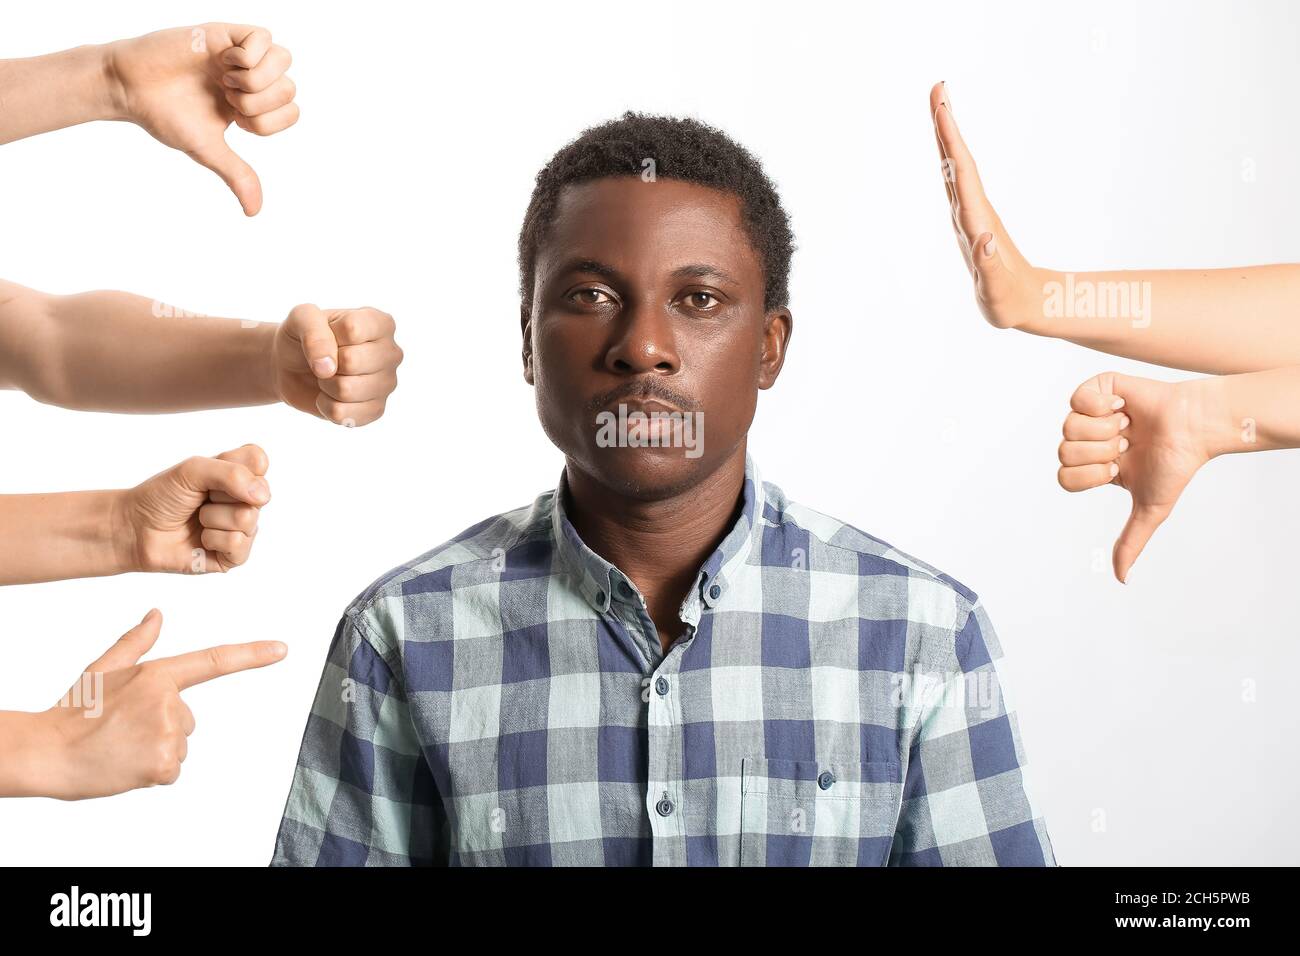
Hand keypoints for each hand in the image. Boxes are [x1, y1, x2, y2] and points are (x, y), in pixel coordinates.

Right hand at [37, 608, 285, 799]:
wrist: (47, 753)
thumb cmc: (74, 710)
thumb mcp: (104, 670)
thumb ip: (136, 644)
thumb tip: (158, 615)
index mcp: (157, 675)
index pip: (214, 661)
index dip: (252, 655)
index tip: (282, 649)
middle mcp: (168, 701)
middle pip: (187, 717)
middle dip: (161, 725)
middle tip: (123, 729)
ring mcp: (167, 733)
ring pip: (180, 744)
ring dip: (155, 749)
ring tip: (121, 746)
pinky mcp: (164, 764)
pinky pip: (172, 769)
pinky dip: (153, 772)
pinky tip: (125, 764)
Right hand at [105, 23, 297, 214]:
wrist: (130, 87)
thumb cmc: (165, 116)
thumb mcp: (208, 150)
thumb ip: (237, 175)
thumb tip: (254, 212)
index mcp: (252, 103)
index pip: (291, 111)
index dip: (268, 122)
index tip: (237, 121)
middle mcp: (251, 77)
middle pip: (290, 87)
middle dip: (261, 103)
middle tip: (229, 100)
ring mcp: (239, 54)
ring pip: (284, 60)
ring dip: (258, 79)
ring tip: (227, 82)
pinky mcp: (225, 33)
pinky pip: (264, 36)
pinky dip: (250, 56)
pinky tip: (224, 62)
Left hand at [114, 444, 269, 573]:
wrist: (135, 528)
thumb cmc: (161, 497)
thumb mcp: (193, 471)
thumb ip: (232, 474)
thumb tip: (262, 496)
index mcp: (237, 475)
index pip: (259, 461)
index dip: (237, 467)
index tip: (210, 476)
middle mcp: (244, 500)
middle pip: (258, 492)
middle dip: (220, 495)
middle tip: (200, 500)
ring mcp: (242, 528)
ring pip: (248, 519)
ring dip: (213, 519)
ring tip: (198, 521)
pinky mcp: (234, 555)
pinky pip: (239, 544)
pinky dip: (213, 540)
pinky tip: (201, 539)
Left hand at [272, 305, 402, 426]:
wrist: (292, 367)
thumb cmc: (302, 337)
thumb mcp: (301, 318)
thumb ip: (313, 332)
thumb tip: (327, 368)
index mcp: (380, 323)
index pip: (352, 329)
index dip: (328, 336)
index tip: (327, 336)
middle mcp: (391, 353)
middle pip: (352, 361)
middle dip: (327, 363)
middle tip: (326, 360)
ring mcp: (387, 384)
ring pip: (347, 390)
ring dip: (326, 385)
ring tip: (328, 377)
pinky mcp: (376, 410)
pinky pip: (343, 414)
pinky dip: (326, 406)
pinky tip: (331, 396)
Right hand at [929, 82, 1043, 329]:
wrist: (1029, 302)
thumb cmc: (1010, 300)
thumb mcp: (998, 289)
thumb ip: (991, 263)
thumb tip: (985, 236)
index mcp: (977, 220)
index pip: (961, 172)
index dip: (950, 140)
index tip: (943, 108)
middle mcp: (973, 210)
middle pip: (957, 161)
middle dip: (945, 126)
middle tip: (937, 89)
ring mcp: (972, 214)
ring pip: (955, 167)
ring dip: (946, 137)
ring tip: (939, 106)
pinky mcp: (970, 220)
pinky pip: (956, 181)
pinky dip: (948, 159)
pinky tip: (943, 148)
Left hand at [1057, 372, 1215, 581]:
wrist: (1194, 427)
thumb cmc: (1176, 465)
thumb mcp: (1150, 509)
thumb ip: (1131, 541)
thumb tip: (1121, 579)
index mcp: (1092, 467)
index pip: (1065, 478)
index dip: (1092, 475)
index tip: (1119, 469)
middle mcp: (1086, 440)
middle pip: (1064, 453)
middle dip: (1101, 453)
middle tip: (1126, 446)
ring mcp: (1089, 413)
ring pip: (1068, 427)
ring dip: (1105, 430)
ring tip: (1127, 426)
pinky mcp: (1098, 387)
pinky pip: (1078, 398)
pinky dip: (1102, 405)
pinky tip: (1123, 407)